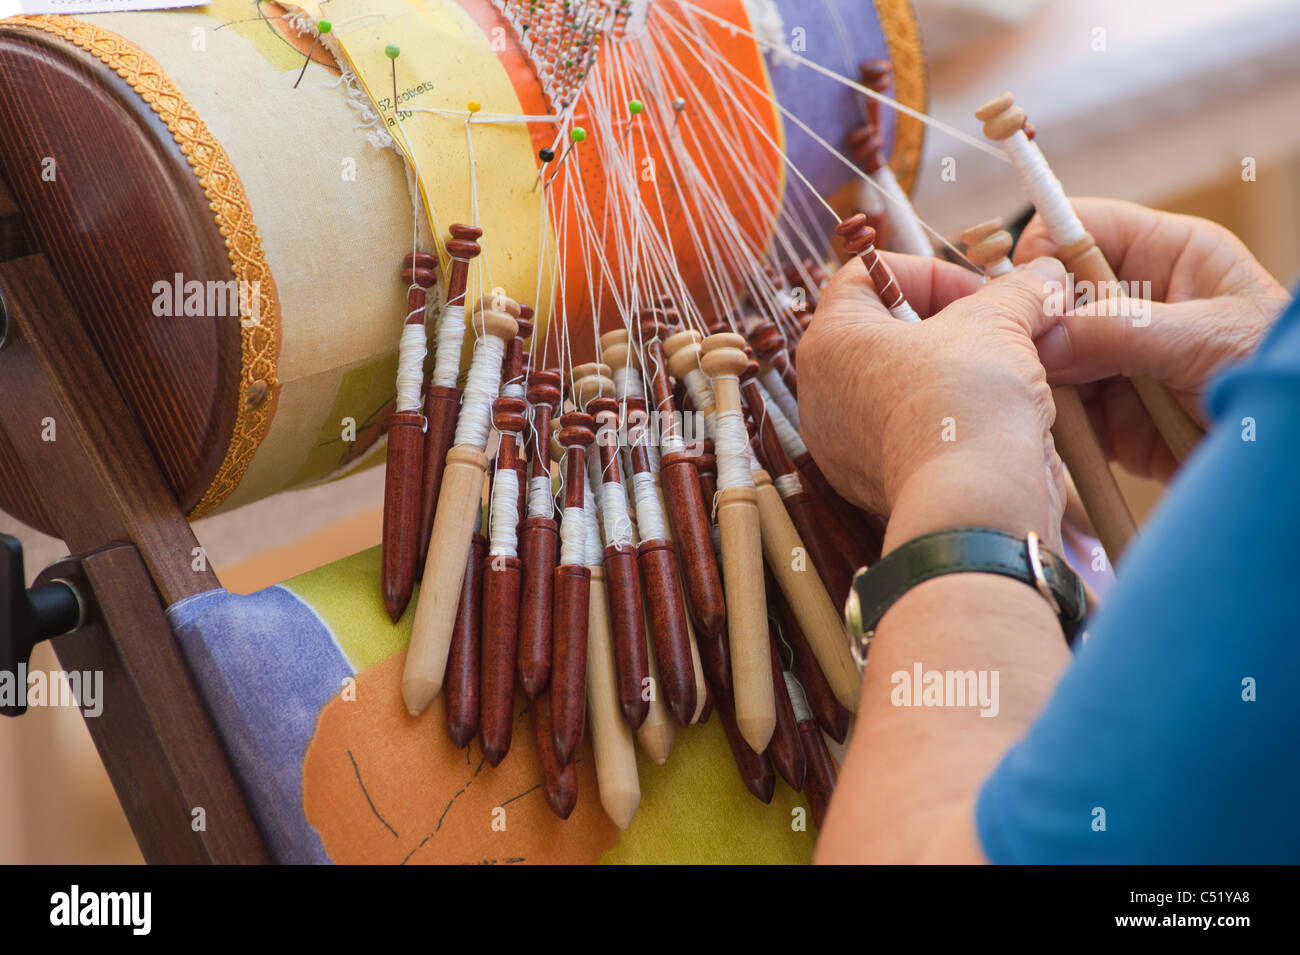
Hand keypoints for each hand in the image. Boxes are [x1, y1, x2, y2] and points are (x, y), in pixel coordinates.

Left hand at [797, 253, 1069, 549]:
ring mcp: (841, 443)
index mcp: (830, 340)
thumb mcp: (999, 323)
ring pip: (899, 387)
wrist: (969, 503)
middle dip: (949, 328)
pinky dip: (947, 422)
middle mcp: (821, 391)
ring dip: (953, 375)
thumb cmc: (965, 400)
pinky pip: (907, 434)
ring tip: (1004, 379)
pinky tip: (991, 424)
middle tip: (998, 335)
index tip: (980, 295)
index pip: (866, 277)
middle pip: (884, 334)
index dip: (929, 274)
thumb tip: (1045, 273)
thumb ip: (1018, 291)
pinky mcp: (869, 483)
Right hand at [1016, 198, 1289, 480]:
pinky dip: (1047, 420)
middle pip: (1052, 299)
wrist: (1286, 451)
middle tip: (1026, 357)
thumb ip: (1121, 331)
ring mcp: (1115, 362)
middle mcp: (1132, 305)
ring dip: (1036, 378)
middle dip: (1034, 327)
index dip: (1044, 254)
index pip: (1081, 230)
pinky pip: (1058, 411)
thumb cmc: (1273, 373)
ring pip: (1045, 358)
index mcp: (1165, 257)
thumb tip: (1044, 338)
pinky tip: (1044, 427)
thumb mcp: (1206, 338)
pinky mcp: (1108, 414)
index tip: (1026, 294)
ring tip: (1034, 398)